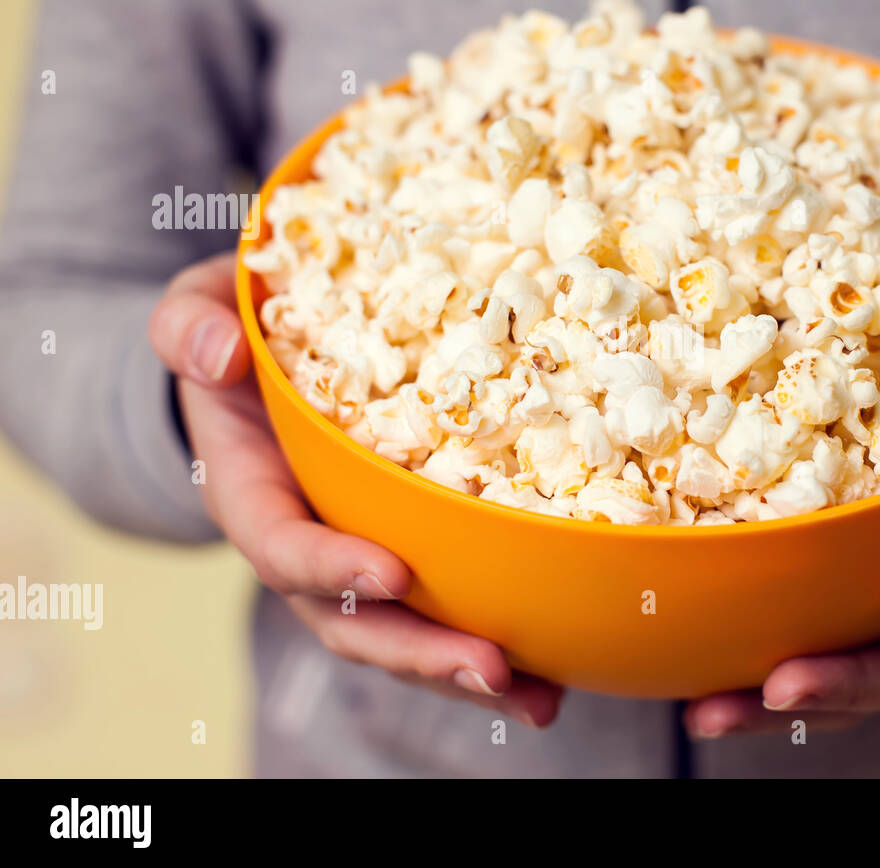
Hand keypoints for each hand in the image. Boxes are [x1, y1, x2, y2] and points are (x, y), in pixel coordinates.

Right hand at [148, 253, 562, 727]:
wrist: (256, 362)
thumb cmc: (233, 332)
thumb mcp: (197, 311)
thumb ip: (192, 328)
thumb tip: (219, 357)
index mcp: (252, 493)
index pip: (285, 546)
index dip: (333, 568)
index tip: (396, 573)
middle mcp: (304, 545)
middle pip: (354, 623)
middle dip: (420, 652)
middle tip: (493, 668)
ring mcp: (354, 561)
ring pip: (403, 637)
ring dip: (465, 674)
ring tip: (539, 699)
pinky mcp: (402, 558)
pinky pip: (440, 613)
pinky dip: (493, 645)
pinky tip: (556, 673)